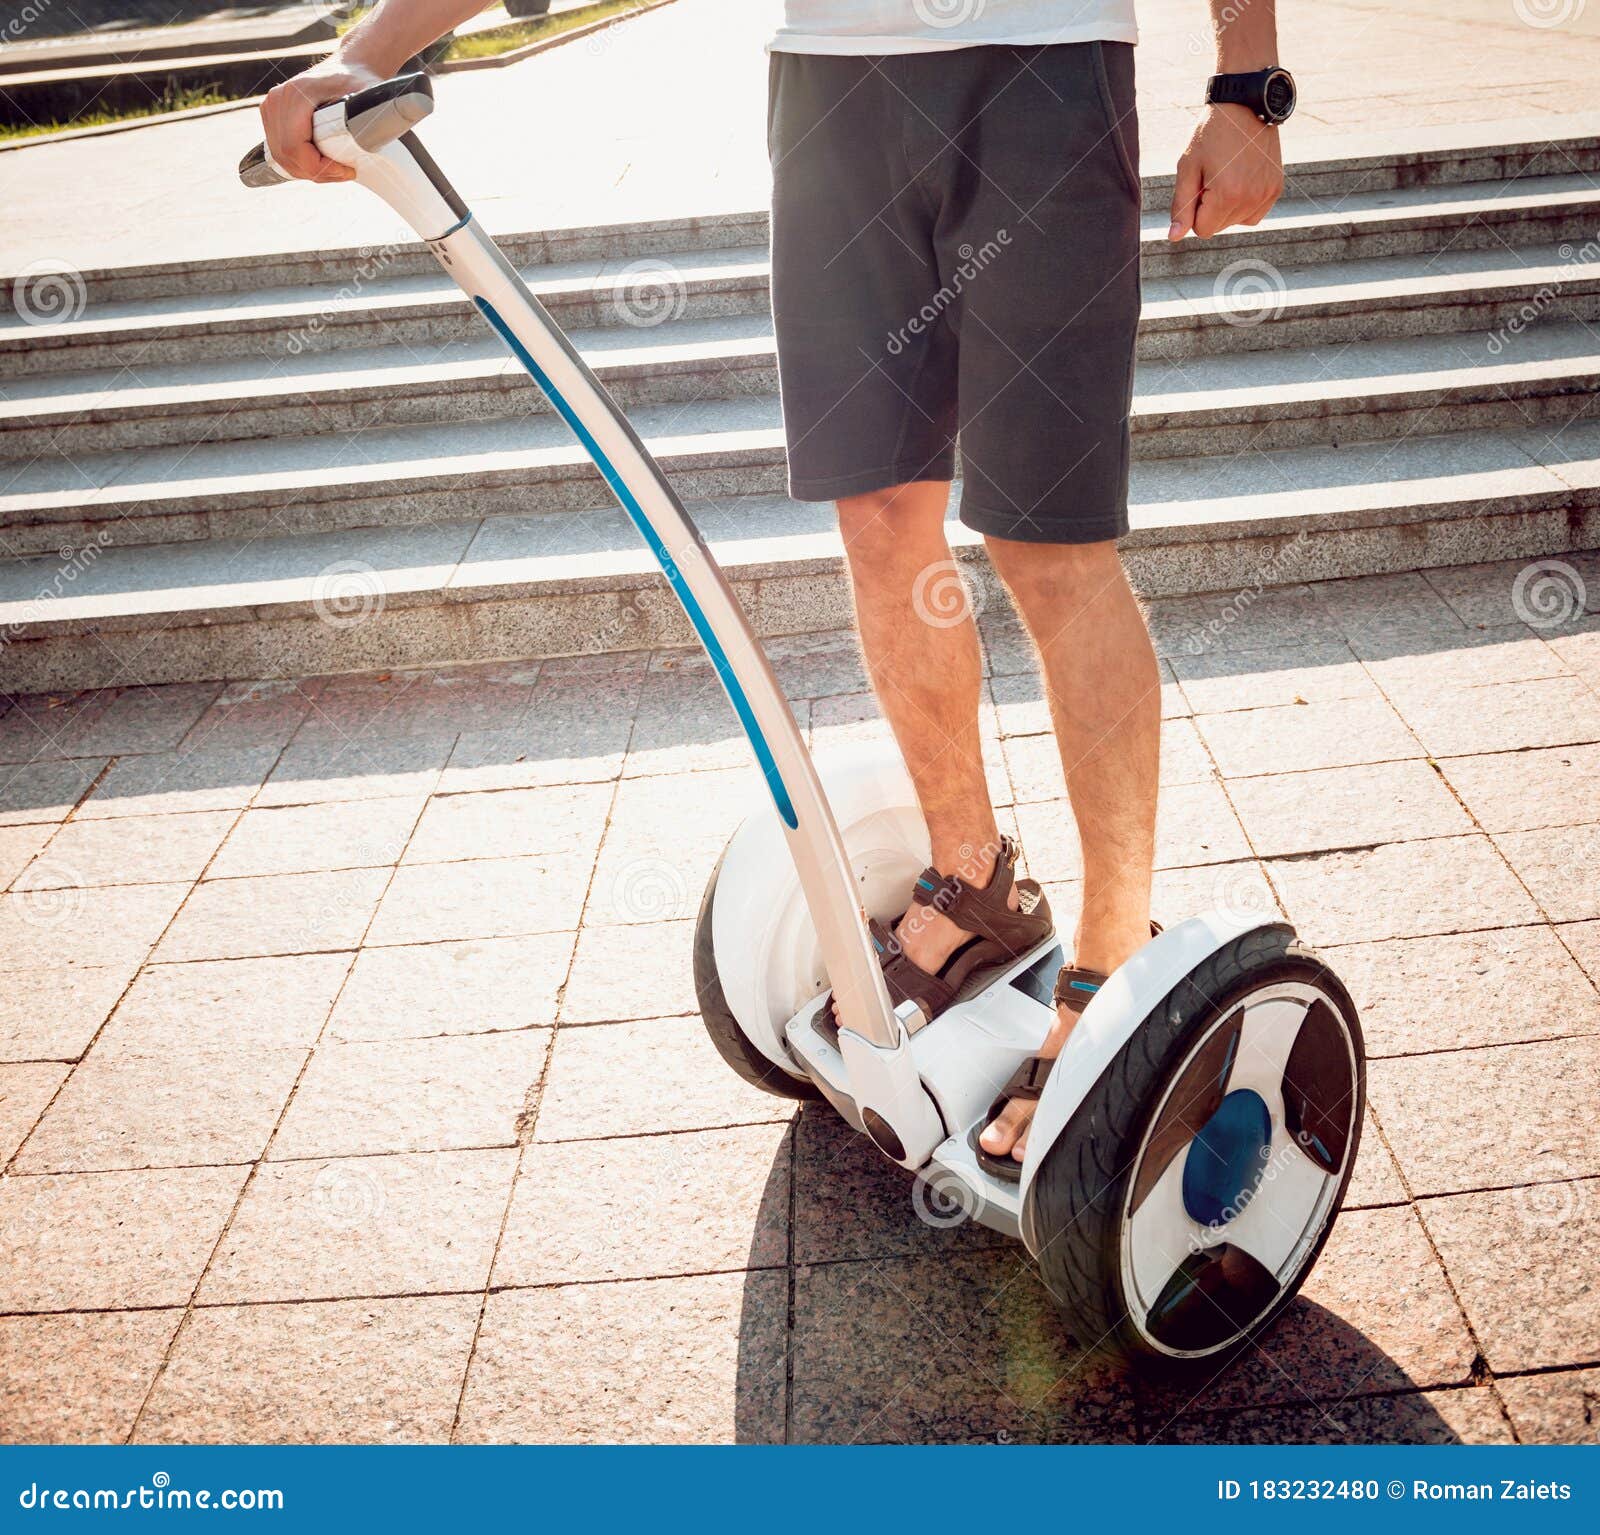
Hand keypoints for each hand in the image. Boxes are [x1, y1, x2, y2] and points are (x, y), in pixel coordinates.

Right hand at [260, 55, 384, 182]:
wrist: (348, 66)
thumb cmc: (359, 81)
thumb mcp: (369, 97)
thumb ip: (369, 117)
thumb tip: (375, 137)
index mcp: (296, 95)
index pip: (295, 148)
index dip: (320, 168)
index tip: (346, 170)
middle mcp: (278, 100)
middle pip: (287, 157)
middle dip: (318, 173)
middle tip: (345, 173)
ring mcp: (271, 107)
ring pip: (282, 158)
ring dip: (310, 171)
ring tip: (336, 168)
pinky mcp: (271, 115)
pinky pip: (280, 151)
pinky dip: (301, 164)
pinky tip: (323, 161)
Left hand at [1168, 103, 1283, 239]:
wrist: (1245, 103)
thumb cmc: (1211, 133)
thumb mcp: (1188, 168)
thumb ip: (1181, 206)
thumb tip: (1174, 238)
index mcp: (1226, 195)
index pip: (1202, 230)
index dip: (1195, 209)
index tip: (1200, 182)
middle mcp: (1250, 199)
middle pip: (1219, 227)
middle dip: (1210, 207)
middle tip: (1216, 173)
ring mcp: (1266, 194)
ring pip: (1236, 222)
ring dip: (1227, 206)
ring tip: (1229, 173)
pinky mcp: (1276, 188)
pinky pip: (1254, 214)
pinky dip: (1244, 204)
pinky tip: (1241, 179)